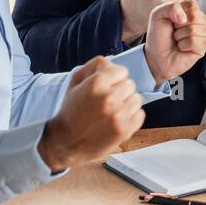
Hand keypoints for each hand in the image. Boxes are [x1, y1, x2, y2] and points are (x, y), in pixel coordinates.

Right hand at [38, 57, 144, 171]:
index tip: (106, 88)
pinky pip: (140, 115)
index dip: (114, 79)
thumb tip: (112, 62)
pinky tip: (116, 121)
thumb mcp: (75, 82)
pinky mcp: (124, 130)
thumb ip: (95, 66)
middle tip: (107, 101)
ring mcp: (118, 115)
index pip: (122, 71)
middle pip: (130, 84)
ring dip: (127, 104)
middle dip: (121, 91)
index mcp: (96, 83)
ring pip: (137, 99)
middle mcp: (109, 98)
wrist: (65, 142)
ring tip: (111, 112)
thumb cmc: (71, 111)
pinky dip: (131, 117)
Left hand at [143, 0, 205, 85]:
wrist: (157, 56)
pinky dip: (184, 46)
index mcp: (189, 10)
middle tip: (174, 32)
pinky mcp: (205, 45)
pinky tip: (182, 48)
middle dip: (179, 26)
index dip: (178, 12)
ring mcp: (204, 32)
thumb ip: (171, 7)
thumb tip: (184, 18)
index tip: (171, 20)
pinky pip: (195, 41)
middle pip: (195, 16)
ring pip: (194, 30)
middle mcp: (199, 20)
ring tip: (177, 40)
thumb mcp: (157, 15)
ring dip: (180, 37)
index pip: (191, 3)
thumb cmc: (158, 36)